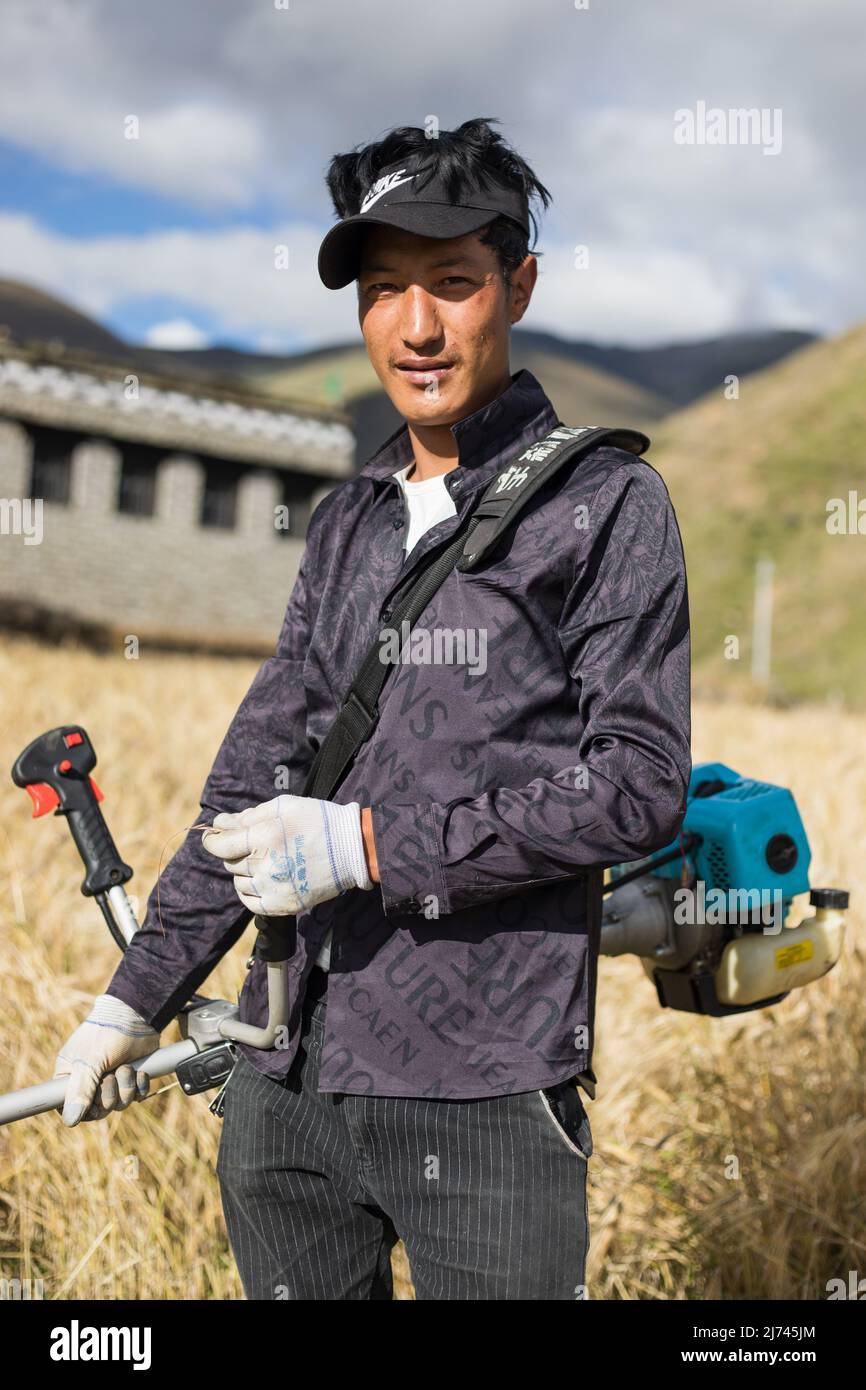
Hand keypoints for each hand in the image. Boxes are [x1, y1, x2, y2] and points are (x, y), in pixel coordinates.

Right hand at [54, 995, 158, 1126]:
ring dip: (126, 1086)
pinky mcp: (132, 1076)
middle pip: (99, 1109)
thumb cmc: (106, 1034)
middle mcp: (90, 1080)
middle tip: (111, 1076)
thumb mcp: (90, 1062)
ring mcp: (112, 1079)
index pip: (69, 1107)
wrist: (137, 1014)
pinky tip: (139, 1071)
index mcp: (70, 1075)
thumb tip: (70, 1121)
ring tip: (126, 1067)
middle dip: (109, 1094)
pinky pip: (137, 1095)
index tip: (94, 1103)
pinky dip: (140, 1084)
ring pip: (119, 1104)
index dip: (84, 1110)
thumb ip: (80, 1091)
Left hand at [201, 794, 373, 916]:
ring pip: (239, 882)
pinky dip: (249, 891)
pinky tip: (261, 879)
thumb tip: (220, 823)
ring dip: (244, 870)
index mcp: (265, 838)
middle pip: (230, 862)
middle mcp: (266, 866)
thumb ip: (249, 815)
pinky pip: (250, 903)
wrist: (352, 849)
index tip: (211, 836)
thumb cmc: (318, 821)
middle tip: (253, 843)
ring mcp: (274, 889)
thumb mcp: (284, 807)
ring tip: (265, 860)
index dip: (211, 840)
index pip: (221, 845)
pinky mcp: (283, 905)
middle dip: (235, 851)